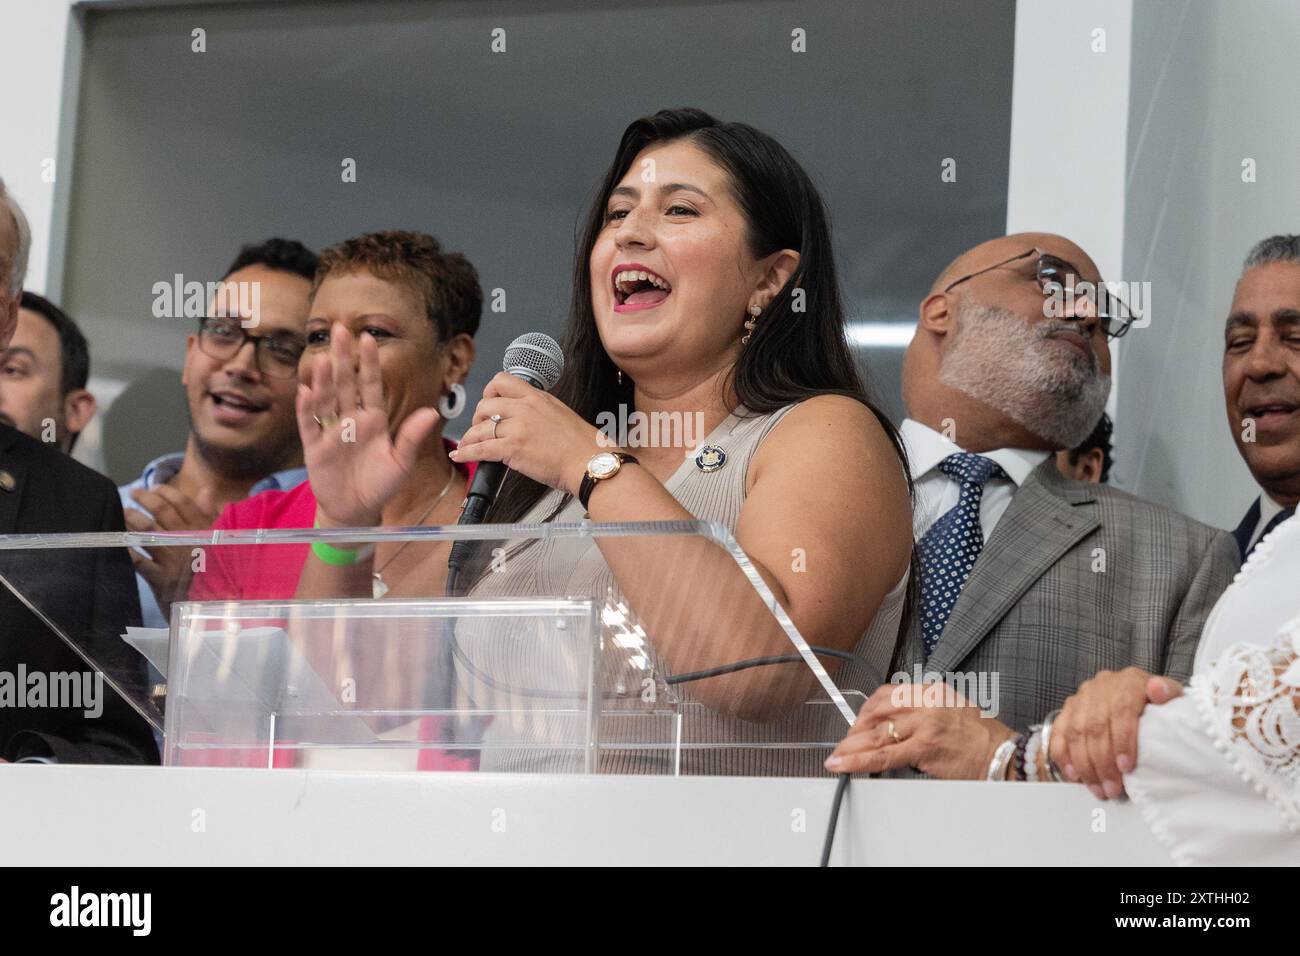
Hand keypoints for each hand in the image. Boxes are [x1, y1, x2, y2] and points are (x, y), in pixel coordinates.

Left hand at [126, 484, 217, 611]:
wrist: (215, 606)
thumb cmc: (217, 572)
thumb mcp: (221, 541)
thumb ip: (212, 514)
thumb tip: (206, 490)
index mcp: (204, 532)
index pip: (183, 504)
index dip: (167, 492)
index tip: (155, 487)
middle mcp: (188, 542)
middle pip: (162, 512)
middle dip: (145, 499)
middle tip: (134, 493)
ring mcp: (173, 560)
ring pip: (147, 532)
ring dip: (132, 519)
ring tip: (123, 512)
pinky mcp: (161, 579)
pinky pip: (138, 562)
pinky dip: (127, 551)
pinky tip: (118, 542)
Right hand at [297, 323, 439, 526]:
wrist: (358, 510)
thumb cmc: (381, 484)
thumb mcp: (401, 462)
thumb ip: (412, 436)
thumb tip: (431, 411)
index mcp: (373, 419)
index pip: (372, 384)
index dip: (370, 362)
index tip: (369, 337)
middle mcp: (351, 420)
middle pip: (346, 383)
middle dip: (344, 358)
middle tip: (339, 329)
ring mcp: (331, 431)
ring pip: (326, 399)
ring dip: (324, 379)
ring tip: (324, 357)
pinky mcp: (315, 447)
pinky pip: (309, 425)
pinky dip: (306, 408)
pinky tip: (305, 390)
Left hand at [451, 372, 605, 496]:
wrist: (589, 462)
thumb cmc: (582, 445)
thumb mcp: (561, 414)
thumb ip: (539, 411)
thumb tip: (525, 417)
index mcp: (537, 397)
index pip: (502, 381)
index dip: (489, 391)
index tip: (488, 403)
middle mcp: (525, 408)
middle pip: (486, 403)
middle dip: (478, 417)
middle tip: (480, 427)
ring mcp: (518, 427)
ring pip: (480, 427)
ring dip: (470, 437)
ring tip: (467, 444)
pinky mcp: (513, 448)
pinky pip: (480, 448)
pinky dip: (466, 452)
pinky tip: (461, 455)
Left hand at [825, 682, 1015, 778]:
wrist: (1004, 755)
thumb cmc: (983, 738)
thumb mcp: (954, 709)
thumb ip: (926, 710)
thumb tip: (900, 723)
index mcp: (932, 691)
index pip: (888, 693)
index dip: (867, 709)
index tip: (859, 721)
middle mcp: (926, 703)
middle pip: (878, 710)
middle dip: (857, 727)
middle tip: (847, 742)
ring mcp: (924, 725)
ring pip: (877, 733)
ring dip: (852, 746)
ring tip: (838, 757)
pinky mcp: (924, 748)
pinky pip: (884, 755)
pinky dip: (859, 760)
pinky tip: (845, 764)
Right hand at [1049, 667, 1182, 798]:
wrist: (1139, 695)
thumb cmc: (1158, 706)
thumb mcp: (1173, 698)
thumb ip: (1168, 693)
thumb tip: (1158, 690)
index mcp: (1128, 681)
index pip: (1121, 709)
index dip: (1122, 740)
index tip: (1126, 767)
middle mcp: (1101, 686)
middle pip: (1095, 725)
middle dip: (1102, 762)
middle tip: (1112, 789)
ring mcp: (1082, 697)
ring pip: (1075, 732)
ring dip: (1084, 765)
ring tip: (1098, 789)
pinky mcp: (1067, 709)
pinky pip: (1058, 733)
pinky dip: (1063, 756)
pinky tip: (1074, 775)